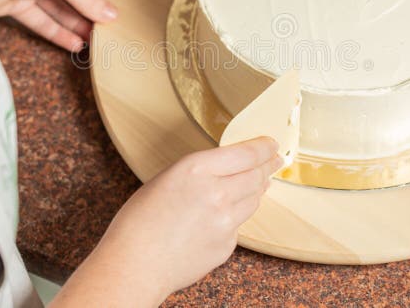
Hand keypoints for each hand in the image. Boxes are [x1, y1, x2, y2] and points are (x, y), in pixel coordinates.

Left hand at [0, 0, 114, 50]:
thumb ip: (89, 0)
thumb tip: (112, 15)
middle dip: (88, 9)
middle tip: (107, 28)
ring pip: (57, 8)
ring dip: (75, 25)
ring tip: (95, 42)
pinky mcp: (14, 4)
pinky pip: (41, 20)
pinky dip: (57, 32)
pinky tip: (74, 45)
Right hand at [51, 137, 282, 306]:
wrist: (135, 264)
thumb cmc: (140, 221)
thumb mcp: (167, 178)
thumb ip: (200, 171)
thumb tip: (227, 169)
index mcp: (197, 169)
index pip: (246, 153)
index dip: (263, 147)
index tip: (272, 144)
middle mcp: (217, 192)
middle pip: (255, 175)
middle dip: (267, 166)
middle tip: (274, 161)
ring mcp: (225, 221)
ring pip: (253, 200)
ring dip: (256, 190)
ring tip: (257, 183)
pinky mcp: (227, 245)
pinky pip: (238, 225)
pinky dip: (235, 219)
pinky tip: (221, 218)